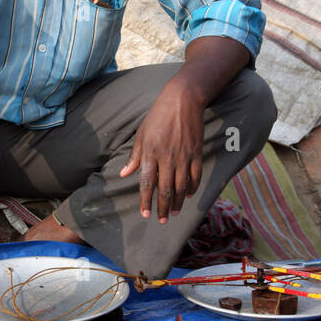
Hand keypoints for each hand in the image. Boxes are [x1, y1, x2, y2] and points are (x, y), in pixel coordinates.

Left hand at [118, 82, 203, 223]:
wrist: (183, 100)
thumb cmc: (158, 115)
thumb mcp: (141, 134)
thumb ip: (134, 157)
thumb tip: (124, 174)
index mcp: (150, 153)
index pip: (146, 183)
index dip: (145, 200)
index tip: (145, 214)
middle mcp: (167, 158)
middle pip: (165, 189)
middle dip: (163, 207)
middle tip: (162, 220)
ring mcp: (184, 156)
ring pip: (181, 186)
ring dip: (177, 202)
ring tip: (174, 213)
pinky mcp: (196, 153)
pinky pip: (195, 176)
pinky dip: (192, 188)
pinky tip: (188, 196)